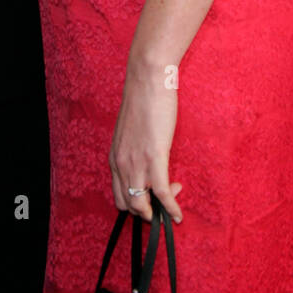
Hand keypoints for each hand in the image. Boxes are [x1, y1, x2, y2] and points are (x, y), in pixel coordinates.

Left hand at [109, 54, 182, 223]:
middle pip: (128, 204)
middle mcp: (120, 163)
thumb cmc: (142, 100)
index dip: (136, 204)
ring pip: (141, 205)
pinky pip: (162, 193)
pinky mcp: (154, 157)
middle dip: (147, 211)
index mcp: (114, 157)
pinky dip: (171, 208)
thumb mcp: (132, 131)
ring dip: (159, 212)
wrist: (146, 79)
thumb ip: (135, 148)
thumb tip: (147, 160)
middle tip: (165, 200)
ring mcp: (136, 162)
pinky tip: (178, 214)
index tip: (153, 198)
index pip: (119, 195)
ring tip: (173, 207)